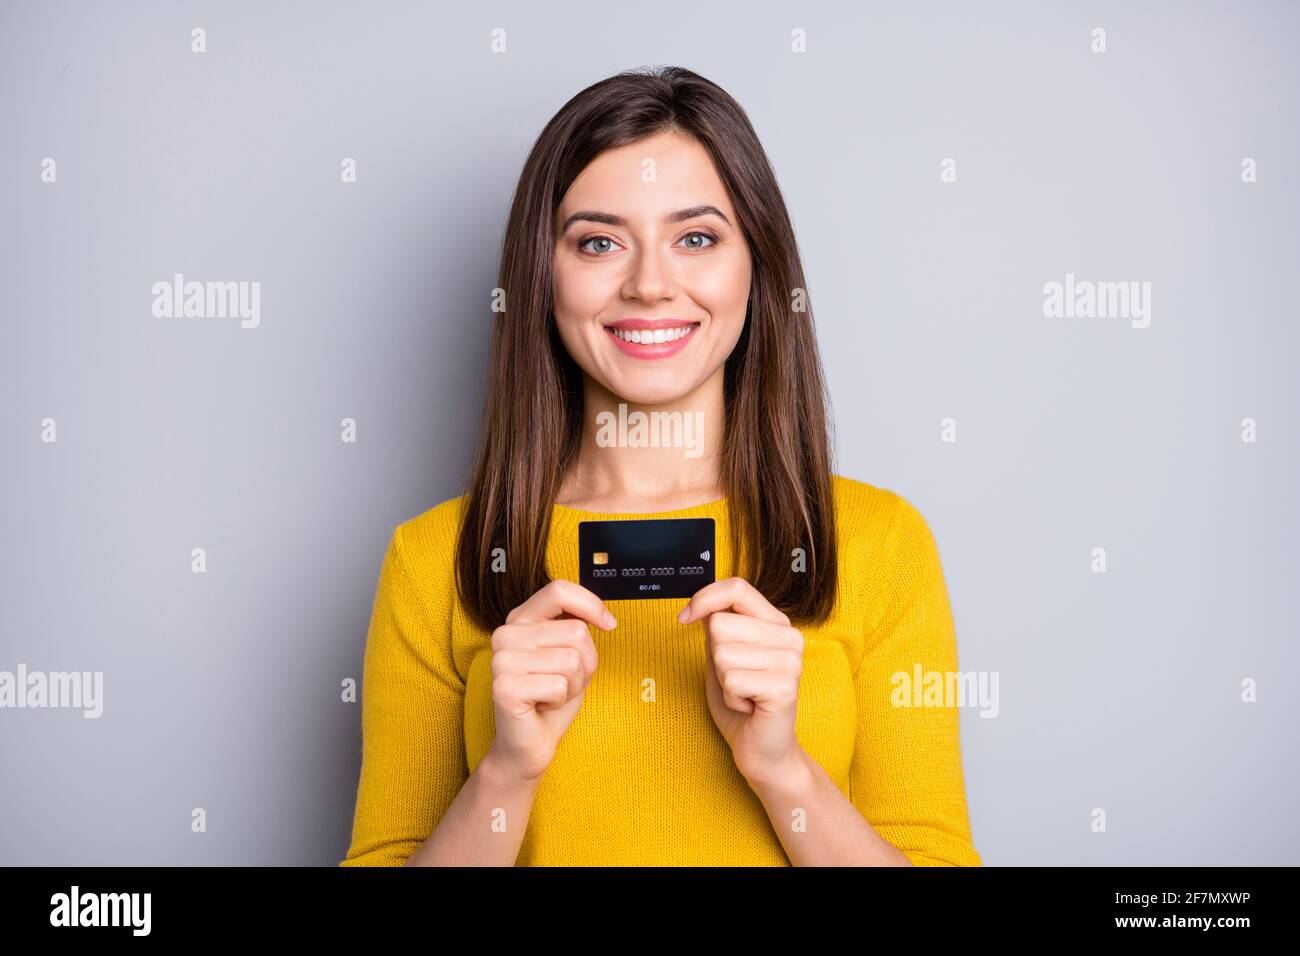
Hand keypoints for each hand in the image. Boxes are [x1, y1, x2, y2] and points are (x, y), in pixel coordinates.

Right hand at [487, 579, 614, 781]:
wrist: (528, 744)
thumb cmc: (550, 698)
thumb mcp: (569, 655)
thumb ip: (576, 629)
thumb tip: (603, 618)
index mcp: (520, 619)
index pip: (559, 590)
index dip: (591, 604)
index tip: (608, 625)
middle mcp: (506, 634)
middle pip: (576, 632)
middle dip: (585, 664)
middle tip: (565, 682)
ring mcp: (501, 660)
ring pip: (571, 660)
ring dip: (573, 685)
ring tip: (552, 694)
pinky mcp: (504, 687)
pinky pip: (559, 685)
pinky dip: (561, 701)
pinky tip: (542, 706)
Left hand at [679, 577, 805, 783]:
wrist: (763, 750)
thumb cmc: (741, 704)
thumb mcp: (723, 657)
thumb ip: (718, 628)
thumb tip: (699, 601)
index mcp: (776, 624)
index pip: (737, 588)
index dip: (705, 598)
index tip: (684, 618)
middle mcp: (789, 637)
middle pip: (720, 624)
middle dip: (715, 657)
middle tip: (736, 679)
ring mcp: (790, 661)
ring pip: (722, 653)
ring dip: (723, 680)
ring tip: (743, 694)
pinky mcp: (784, 687)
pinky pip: (731, 680)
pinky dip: (731, 698)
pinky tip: (749, 707)